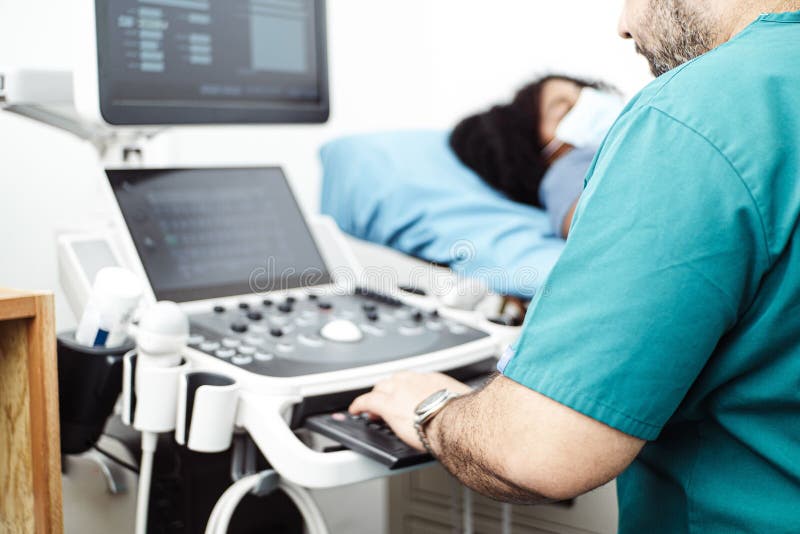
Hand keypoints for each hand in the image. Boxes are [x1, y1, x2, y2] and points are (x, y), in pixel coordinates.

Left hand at [349, 372, 472, 450]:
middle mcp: (415, 381)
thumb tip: (467, 414)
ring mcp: (400, 392)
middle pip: (395, 380)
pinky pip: (368, 402)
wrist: (456, 422)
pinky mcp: (388, 406)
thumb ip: (460, 406)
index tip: (406, 393)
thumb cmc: (465, 418)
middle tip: (386, 399)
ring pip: (381, 388)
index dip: (407, 387)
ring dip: (376, 396)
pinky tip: (355, 410)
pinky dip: (359, 404)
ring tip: (371, 406)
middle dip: (389, 389)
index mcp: (435, 381)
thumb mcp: (465, 406)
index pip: (416, 379)